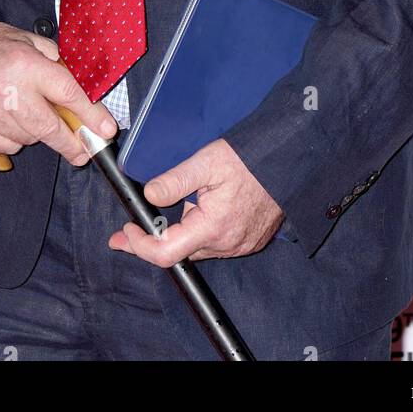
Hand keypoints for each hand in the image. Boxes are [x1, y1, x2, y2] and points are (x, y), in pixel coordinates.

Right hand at [0, 22, 116, 165]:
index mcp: (24, 64)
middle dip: (71, 143)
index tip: (105, 130)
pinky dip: (15, 137)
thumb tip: (78, 84)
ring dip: (38, 132)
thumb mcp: (23, 38)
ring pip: (30, 138)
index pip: (67, 93)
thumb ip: (52, 59)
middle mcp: (7, 92)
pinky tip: (8, 119)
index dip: (91, 114)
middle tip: (83, 150)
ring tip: (29, 113)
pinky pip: (8, 145)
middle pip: (50, 129)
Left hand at [108, 138, 283, 264]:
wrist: (287, 162)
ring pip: (197, 247)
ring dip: (182, 231)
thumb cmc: (248, 159)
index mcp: (213, 227)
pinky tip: (204, 207)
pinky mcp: (249, 242)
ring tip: (187, 201)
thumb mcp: (207, 161)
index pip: (165, 252)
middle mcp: (227, 244)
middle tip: (134, 222)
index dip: (139, 246)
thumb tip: (149, 195)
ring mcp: (240, 246)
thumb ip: (175, 181)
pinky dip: (201, 230)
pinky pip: (215, 243)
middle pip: (179, 252)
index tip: (126, 231)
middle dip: (156, 236)